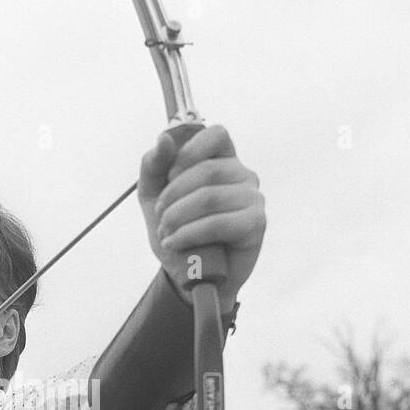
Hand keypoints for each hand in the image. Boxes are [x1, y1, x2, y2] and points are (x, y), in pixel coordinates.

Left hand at [138, 125, 265, 305]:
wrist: (189, 275)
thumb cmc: (178, 231)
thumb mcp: (154, 197)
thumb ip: (153, 167)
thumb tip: (163, 140)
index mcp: (222, 160)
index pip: (216, 134)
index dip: (188, 152)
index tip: (169, 177)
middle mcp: (243, 175)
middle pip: (207, 169)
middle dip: (173, 196)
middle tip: (161, 218)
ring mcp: (253, 198)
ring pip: (209, 197)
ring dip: (177, 218)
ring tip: (166, 234)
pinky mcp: (256, 224)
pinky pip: (219, 222)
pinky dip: (189, 234)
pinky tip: (176, 243)